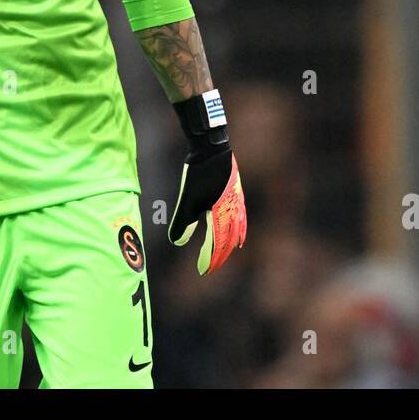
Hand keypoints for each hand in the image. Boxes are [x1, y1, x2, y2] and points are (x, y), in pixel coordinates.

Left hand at [170, 91, 246, 274]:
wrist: (212, 149)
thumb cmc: (199, 174)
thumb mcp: (188, 199)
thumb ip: (184, 222)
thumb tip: (178, 242)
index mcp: (222, 216)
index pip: (217, 245)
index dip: (210, 259)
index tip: (203, 270)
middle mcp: (233, 212)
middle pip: (229, 239)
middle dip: (220, 254)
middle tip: (211, 266)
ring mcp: (237, 202)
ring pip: (238, 228)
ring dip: (232, 241)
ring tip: (231, 250)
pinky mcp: (236, 193)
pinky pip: (240, 215)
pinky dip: (239, 226)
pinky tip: (236, 225)